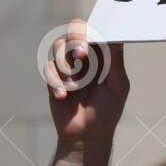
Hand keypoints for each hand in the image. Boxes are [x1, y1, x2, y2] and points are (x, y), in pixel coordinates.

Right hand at [43, 20, 127, 148]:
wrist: (86, 137)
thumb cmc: (107, 111)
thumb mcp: (117, 87)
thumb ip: (115, 62)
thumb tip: (116, 37)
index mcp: (103, 54)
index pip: (96, 29)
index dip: (93, 30)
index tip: (94, 41)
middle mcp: (85, 55)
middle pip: (74, 29)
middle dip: (75, 39)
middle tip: (81, 54)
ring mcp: (68, 65)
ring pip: (58, 46)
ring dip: (66, 64)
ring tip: (74, 86)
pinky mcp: (53, 77)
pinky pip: (49, 68)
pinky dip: (55, 81)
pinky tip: (63, 96)